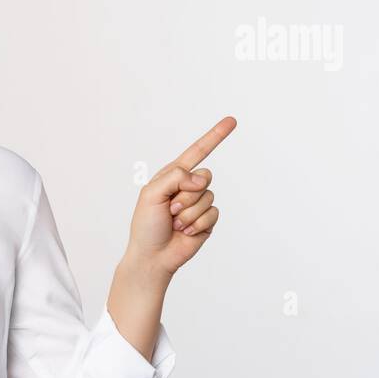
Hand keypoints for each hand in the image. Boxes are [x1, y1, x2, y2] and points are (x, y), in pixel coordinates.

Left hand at [125, 116, 235, 277]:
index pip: (197, 151)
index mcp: (173, 175)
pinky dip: (197, 224)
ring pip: (208, 197)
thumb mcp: (151, 194)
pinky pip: (213, 214)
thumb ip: (175, 177)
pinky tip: (185, 232)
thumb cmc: (146, 225)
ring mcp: (199, 204)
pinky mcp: (207, 220)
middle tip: (170, 209)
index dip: (215, 136)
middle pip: (205, 176)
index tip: (232, 121)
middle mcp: (188, 186)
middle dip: (186, 195)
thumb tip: (201, 179)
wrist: (153, 256)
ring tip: (175, 223)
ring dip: (189, 213)